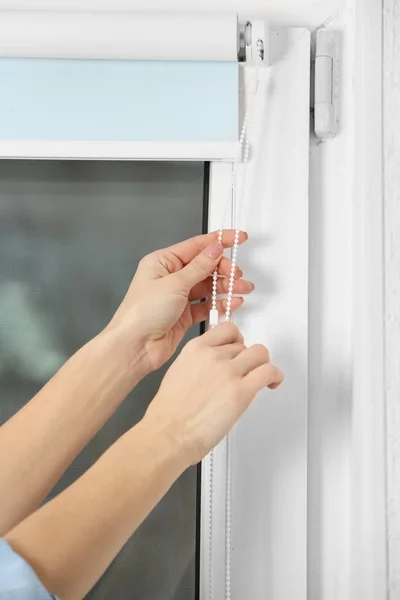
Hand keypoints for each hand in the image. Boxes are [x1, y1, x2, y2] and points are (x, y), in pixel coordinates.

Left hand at [108, 232, 253, 372]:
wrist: (134, 347)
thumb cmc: (142, 313)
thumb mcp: (174, 283)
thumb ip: (199, 267)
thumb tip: (215, 249)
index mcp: (162, 262)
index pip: (196, 246)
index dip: (218, 241)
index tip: (238, 238)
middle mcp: (170, 277)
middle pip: (205, 266)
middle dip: (225, 269)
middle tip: (237, 274)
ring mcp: (178, 296)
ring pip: (208, 286)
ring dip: (227, 286)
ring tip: (243, 288)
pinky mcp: (184, 315)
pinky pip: (207, 305)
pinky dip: (221, 303)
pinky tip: (233, 302)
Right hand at [143, 323, 283, 465]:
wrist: (167, 433)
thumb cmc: (169, 413)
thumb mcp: (179, 373)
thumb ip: (199, 364)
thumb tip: (215, 368)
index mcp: (196, 349)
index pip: (228, 330)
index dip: (237, 340)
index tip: (240, 347)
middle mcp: (213, 356)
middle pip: (244, 345)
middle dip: (247, 359)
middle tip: (247, 372)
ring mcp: (228, 372)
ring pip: (260, 354)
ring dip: (262, 365)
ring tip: (262, 377)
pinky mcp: (241, 391)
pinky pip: (269, 372)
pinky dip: (275, 376)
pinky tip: (272, 383)